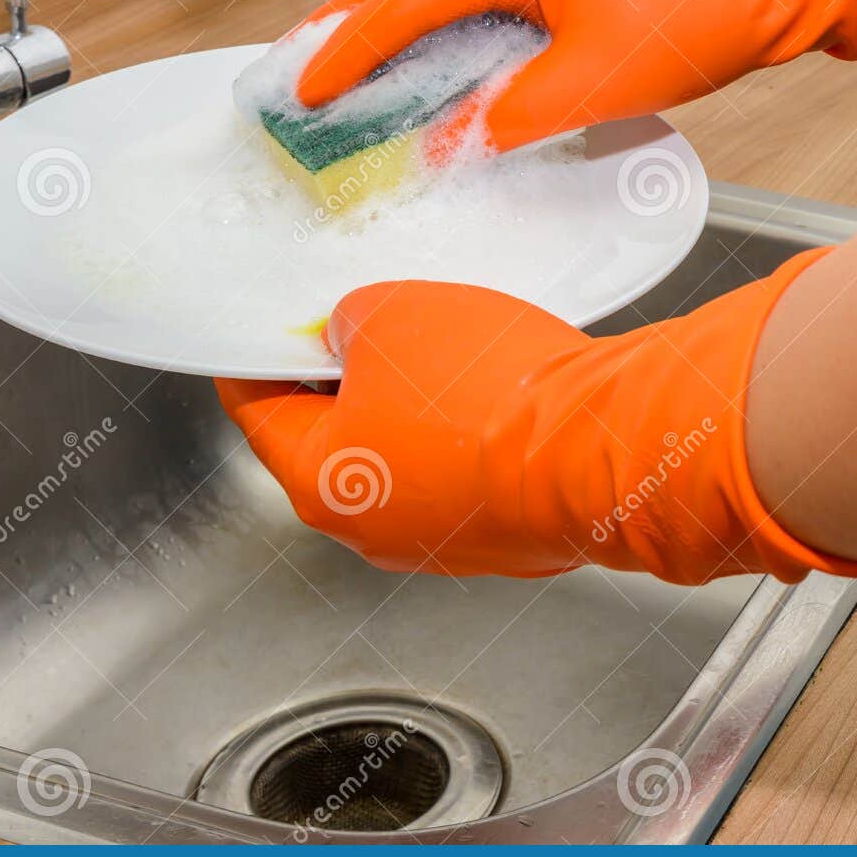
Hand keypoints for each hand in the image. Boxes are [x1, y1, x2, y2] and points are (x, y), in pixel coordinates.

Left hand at [215, 253, 856, 584]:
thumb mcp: (390, 313)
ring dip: (406, 409)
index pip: (256, 411)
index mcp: (319, 482)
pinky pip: (461, 476)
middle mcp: (370, 531)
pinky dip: (462, 435)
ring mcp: (438, 543)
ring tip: (436, 349)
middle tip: (352, 325)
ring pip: (400, 461)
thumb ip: (347, 321)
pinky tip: (489, 391)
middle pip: (328, 442)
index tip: (257, 330)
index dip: (252, 358)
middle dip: (337, 382)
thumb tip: (352, 334)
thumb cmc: (486, 390)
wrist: (604, 448)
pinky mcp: (501, 539)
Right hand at [296, 0, 856, 152]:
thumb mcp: (595, 82)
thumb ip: (509, 116)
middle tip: (290, 67)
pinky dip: (432, 33)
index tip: (307, 87)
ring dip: (383, 28)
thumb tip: (444, 145)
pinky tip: (413, 67)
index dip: (352, 48)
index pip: (411, 0)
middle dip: (344, 26)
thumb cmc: (697, 16)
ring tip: (331, 68)